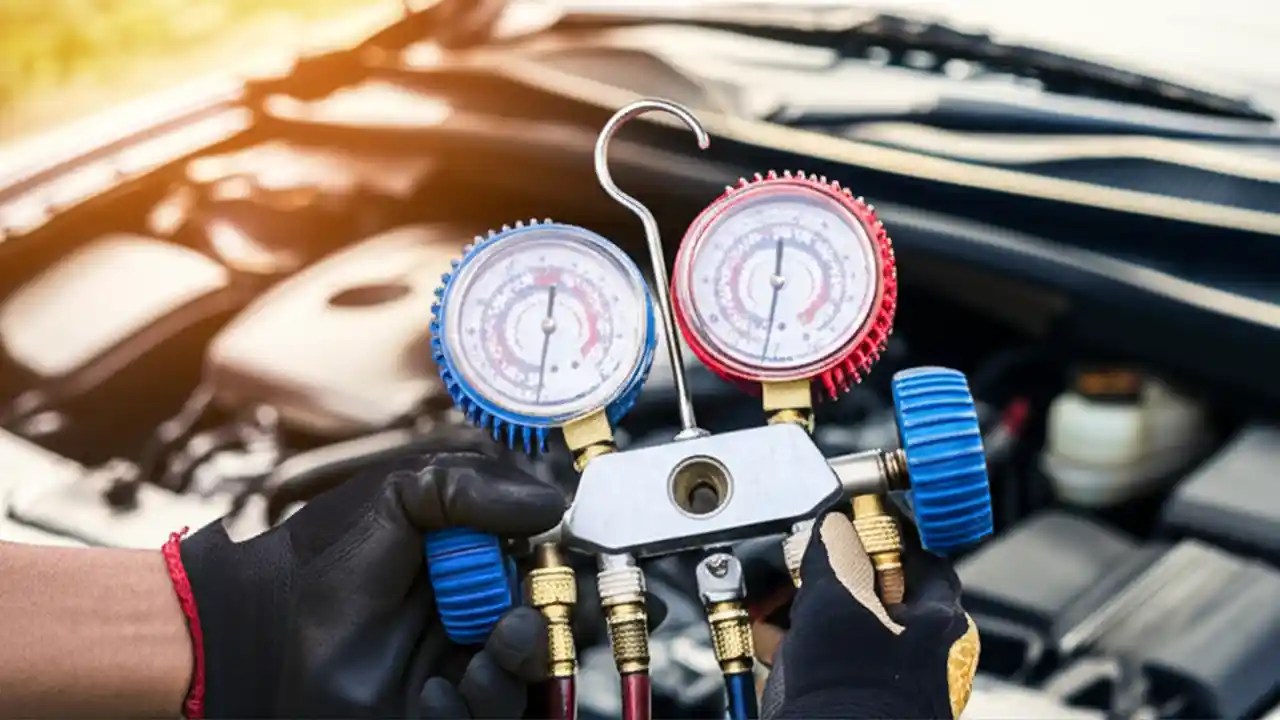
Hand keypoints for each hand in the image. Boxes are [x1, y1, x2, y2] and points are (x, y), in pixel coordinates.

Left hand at [179, 441, 565, 717]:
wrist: (260, 622)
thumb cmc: (326, 558)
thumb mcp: (398, 496)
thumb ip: (469, 486)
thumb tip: (549, 501)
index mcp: (466, 566)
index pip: (534, 569)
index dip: (545, 571)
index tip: (543, 563)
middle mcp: (464, 618)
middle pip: (536, 631)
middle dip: (535, 630)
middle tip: (513, 621)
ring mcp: (449, 669)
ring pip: (517, 682)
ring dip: (511, 670)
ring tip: (485, 659)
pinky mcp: (433, 712)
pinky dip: (462, 711)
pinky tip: (430, 695)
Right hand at [761, 512, 979, 718]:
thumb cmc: (849, 695)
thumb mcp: (834, 602)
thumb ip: (832, 553)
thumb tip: (831, 526)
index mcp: (934, 620)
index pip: (918, 556)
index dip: (877, 536)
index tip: (843, 526)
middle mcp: (921, 651)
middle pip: (875, 590)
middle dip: (827, 576)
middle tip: (797, 569)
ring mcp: (890, 680)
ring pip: (846, 626)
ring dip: (806, 610)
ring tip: (772, 608)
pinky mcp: (857, 702)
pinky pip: (830, 661)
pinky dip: (801, 647)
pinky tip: (772, 643)